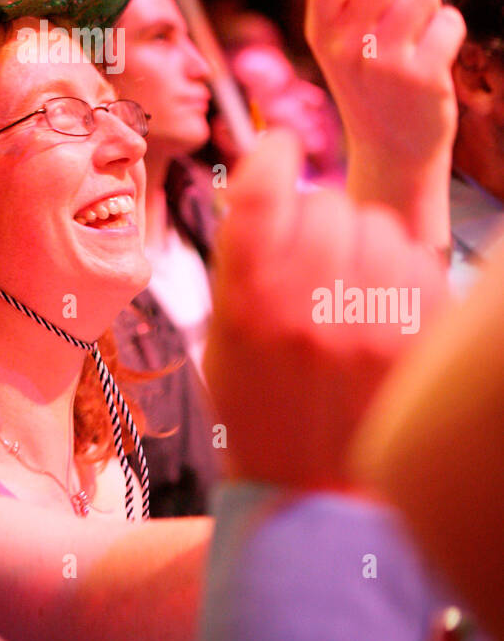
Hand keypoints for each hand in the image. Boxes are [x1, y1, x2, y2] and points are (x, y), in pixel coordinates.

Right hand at [205, 130, 448, 489]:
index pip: (261, 188)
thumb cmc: (259, 403)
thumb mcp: (223, 328)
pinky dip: (400, 272)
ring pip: (378, 224)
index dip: (272, 155)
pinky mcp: (417, 336)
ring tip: (349, 288)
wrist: (311, 491)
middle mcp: (307, 304)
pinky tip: (381, 307)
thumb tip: (274, 169)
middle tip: (311, 261)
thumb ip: (244, 252)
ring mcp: (369, 321)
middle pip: (327, 202)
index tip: (279, 149)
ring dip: (363, 243)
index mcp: (247, 298)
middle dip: (318, 221)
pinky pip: (417, 259)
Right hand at [305, 0, 464, 244]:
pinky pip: (448, 20)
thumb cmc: (370, 86)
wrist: (392, 153)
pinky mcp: (423, 76)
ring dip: (428, 5)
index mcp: (320, 31)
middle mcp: (346, 45)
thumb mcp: (339, 45)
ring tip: (417, 34)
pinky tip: (434, 54)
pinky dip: (449, 31)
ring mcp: (384, 62)